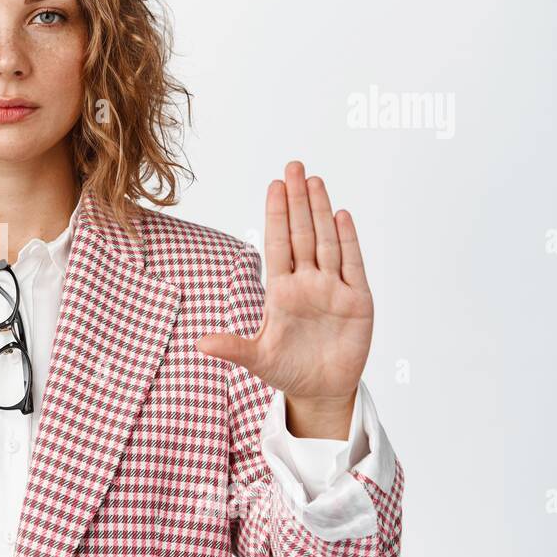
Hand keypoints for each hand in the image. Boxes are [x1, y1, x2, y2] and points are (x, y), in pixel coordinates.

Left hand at [196, 161, 371, 435]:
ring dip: (321, 212)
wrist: (322, 390)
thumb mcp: (257, 359)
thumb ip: (232, 348)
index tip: (274, 185)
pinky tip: (342, 216)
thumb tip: (199, 344)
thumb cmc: (287, 370)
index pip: (277, 244)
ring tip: (316, 181)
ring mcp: (333, 289)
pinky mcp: (358, 301)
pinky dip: (348, 241)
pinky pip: (352, 265)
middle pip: (302, 234)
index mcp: (281, 291)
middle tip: (294, 166)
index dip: (276, 215)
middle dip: (298, 201)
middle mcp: (307, 282)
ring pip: (327, 242)